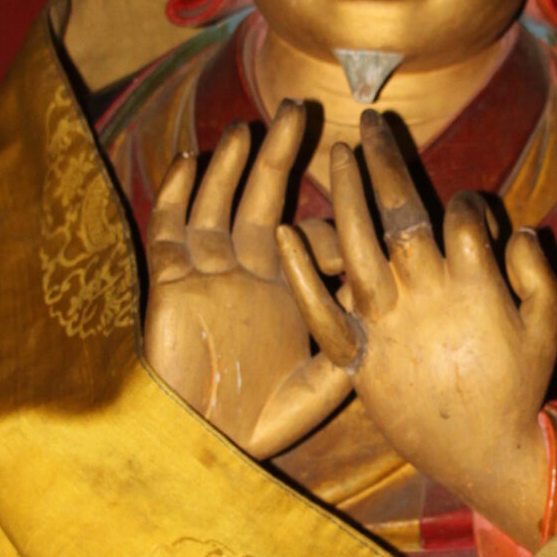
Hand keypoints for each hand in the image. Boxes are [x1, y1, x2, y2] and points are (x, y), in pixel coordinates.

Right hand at [145, 99, 350, 456]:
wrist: (203, 447)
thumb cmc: (260, 424)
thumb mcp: (321, 384)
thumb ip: (351, 345)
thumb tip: (387, 301)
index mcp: (284, 294)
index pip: (305, 234)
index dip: (325, 206)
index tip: (349, 169)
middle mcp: (245, 276)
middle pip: (261, 200)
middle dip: (277, 155)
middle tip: (297, 109)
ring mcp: (205, 276)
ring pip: (217, 206)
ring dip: (230, 166)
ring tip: (247, 126)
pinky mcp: (169, 286)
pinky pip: (172, 231)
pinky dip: (179, 195)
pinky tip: (190, 162)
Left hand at [277, 110, 556, 547]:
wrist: (483, 455)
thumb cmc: (517, 391)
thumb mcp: (549, 327)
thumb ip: (537, 273)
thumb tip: (518, 231)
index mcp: (474, 283)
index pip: (462, 215)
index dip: (466, 204)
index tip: (467, 213)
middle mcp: (425, 294)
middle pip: (401, 211)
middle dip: (386, 160)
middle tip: (370, 121)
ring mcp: (386, 323)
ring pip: (358, 244)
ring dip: (346, 193)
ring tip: (337, 154)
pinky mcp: (357, 356)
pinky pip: (321, 310)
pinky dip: (300, 272)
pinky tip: (283, 234)